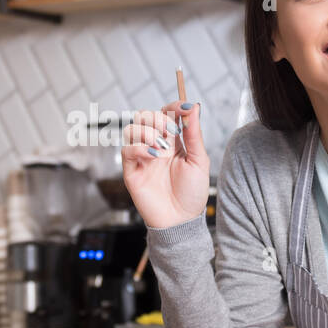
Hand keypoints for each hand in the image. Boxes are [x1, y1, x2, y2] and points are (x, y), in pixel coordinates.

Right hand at [122, 101, 208, 229]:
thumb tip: (194, 108)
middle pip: (146, 116)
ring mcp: (143, 157)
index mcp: (174, 142)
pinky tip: (154, 155)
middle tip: (170, 131)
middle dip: (158, 118)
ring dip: (147, 132)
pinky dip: (140, 147)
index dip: (174, 107)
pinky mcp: (132, 170)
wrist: (181, 220)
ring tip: (161, 147)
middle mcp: (156, 146)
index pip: (168, 114)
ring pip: (133, 128)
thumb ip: (194, 134)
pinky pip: (127, 149)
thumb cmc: (192, 194)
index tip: (184, 107)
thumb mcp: (199, 160)